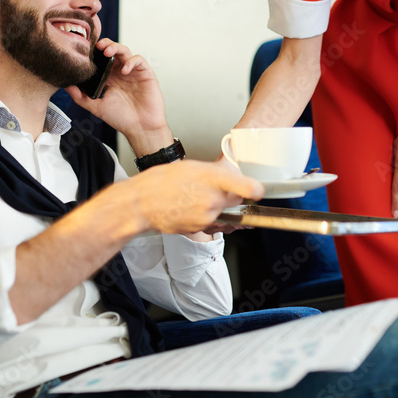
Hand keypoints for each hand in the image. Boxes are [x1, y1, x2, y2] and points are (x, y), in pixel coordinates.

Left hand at [65, 39, 170, 152]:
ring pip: (125, 51)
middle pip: (112, 50)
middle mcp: (120, 73)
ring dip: (116, 48)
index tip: (85, 51)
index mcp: (109, 78)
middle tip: (97, 46)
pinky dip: (131, 61)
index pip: (101, 59)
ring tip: (107, 52)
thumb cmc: (122, 119)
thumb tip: (66, 86)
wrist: (141, 128)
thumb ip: (81, 97)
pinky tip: (124, 70)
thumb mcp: (97, 107)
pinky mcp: (145, 73)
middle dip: (105, 44)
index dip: (94, 52)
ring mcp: (133, 72)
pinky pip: (138, 60)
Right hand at [112, 160, 262, 235]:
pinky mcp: (199, 230)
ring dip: (217, 208)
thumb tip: (231, 176)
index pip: (248, 188)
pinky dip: (205, 217)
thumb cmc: (160, 183)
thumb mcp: (191, 167)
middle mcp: (212, 201)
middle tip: (215, 189)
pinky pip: (210, 223)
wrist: (140, 204)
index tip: (258, 190)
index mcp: (212, 180)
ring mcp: (206, 218)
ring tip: (196, 197)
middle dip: (231, 197)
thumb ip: (214, 173)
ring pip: (223, 214)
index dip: (255, 190)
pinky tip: (190, 207)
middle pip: (236, 202)